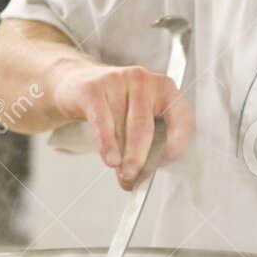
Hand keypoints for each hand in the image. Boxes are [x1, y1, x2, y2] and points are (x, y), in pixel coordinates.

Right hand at [48, 56, 192, 187]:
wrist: (75, 84)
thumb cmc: (113, 107)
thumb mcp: (135, 118)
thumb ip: (145, 142)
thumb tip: (141, 175)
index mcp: (164, 88)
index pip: (181, 116)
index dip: (176, 143)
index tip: (164, 163)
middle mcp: (143, 80)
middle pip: (145, 125)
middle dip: (139, 157)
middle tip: (134, 176)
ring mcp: (118, 80)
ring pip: (121, 127)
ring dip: (120, 155)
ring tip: (120, 173)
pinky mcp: (94, 88)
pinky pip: (102, 122)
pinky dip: (107, 144)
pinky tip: (110, 159)